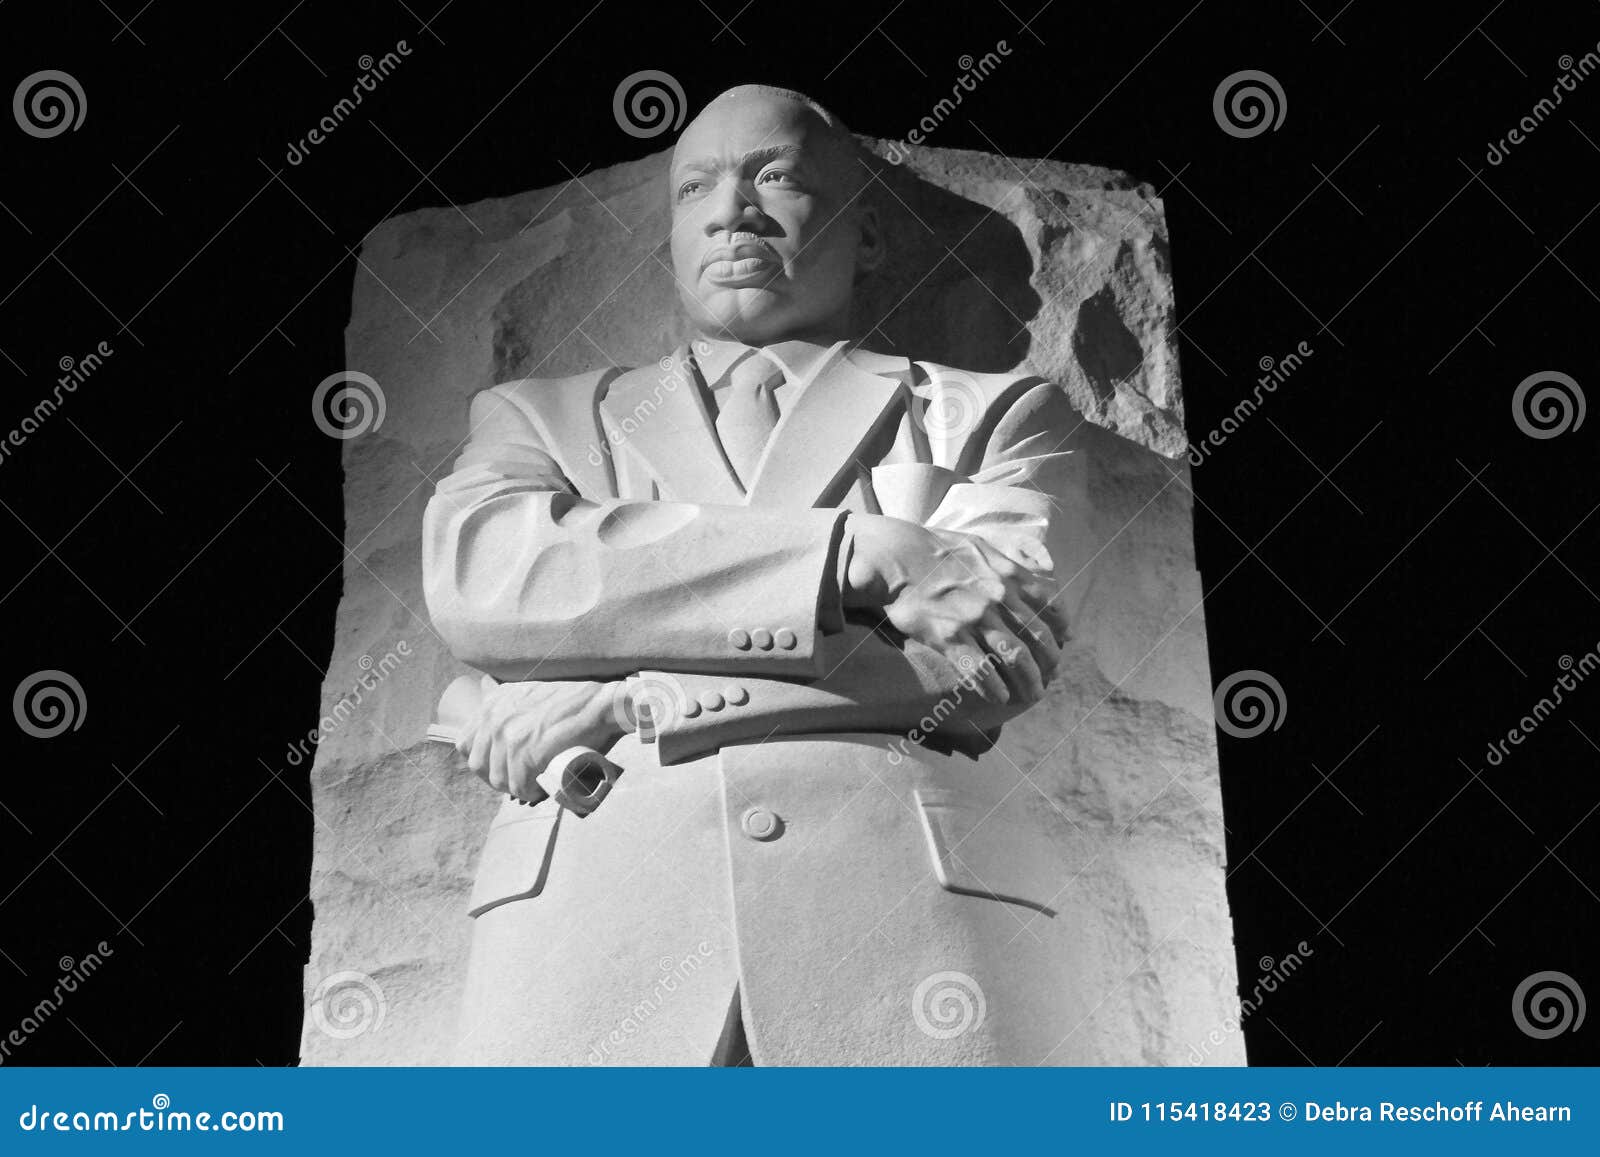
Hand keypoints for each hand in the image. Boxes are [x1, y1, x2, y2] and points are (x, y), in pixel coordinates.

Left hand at [456, 679, 626, 802]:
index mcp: (492, 703)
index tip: (502, 765)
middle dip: (497, 778)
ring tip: (534, 782)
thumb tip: (486, 690)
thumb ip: (506, 696)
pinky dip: (530, 792)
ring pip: (498, 780)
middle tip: (521, 778)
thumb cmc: (572, 700)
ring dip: (516, 787)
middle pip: (478, 765)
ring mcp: (510, 735)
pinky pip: (518, 786)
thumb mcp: (529, 690)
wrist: (601, 704)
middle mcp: (495, 717)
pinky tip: (541, 787)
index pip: (464, 743)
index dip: (482, 760)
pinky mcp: (526, 752)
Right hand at [843, 515, 1064, 704]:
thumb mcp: (982, 548)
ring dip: (1028, 681)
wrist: (897, 556)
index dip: (1060, 630)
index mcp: (1009, 574)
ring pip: (1015, 657)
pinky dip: (993, 687)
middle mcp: (998, 596)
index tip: (1061, 644)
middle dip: (1049, 662)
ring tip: (1032, 695)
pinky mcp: (949, 635)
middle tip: (1050, 677)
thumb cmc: (938, 550)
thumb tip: (1040, 579)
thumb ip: (1011, 566)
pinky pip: (979, 669)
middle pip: (1037, 638)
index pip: (1050, 607)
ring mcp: (975, 617)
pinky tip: (1000, 698)